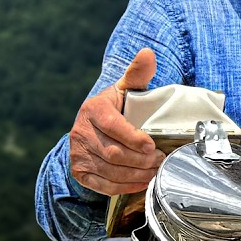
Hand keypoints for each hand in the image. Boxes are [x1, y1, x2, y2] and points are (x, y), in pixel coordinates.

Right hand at [69, 48, 162, 195]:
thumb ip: (137, 74)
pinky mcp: (80, 171)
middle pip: (114, 152)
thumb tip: (148, 53)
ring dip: (137, 174)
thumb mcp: (123, 89)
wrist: (90, 130)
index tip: (153, 146)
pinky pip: (103, 185)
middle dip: (141, 160)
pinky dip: (125, 187)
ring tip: (155, 171)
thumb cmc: (115, 108)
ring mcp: (78, 153)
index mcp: (93, 109)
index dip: (134, 138)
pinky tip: (142, 182)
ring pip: (110, 170)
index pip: (113, 126)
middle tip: (161, 161)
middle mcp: (81, 132)